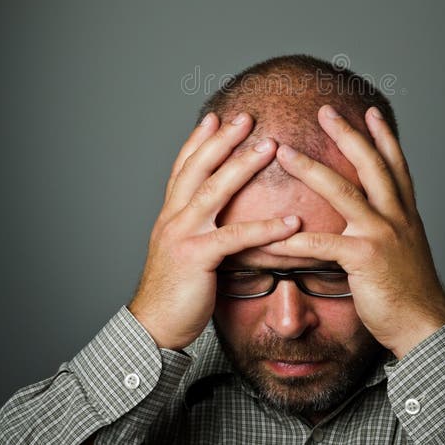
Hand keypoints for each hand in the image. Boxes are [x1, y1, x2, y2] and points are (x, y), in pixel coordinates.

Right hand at [128, 112, 300, 349]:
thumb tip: (218, 218)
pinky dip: (266, 228)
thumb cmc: (174, 292)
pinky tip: (291, 221)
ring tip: (271, 146)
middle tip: (247, 117)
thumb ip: (197, 229)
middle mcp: (173, 218)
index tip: (216, 117)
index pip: (184, 167)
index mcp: (170, 214)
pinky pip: (235, 236)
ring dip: (244, 165)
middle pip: (198, 168)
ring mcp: (182, 235)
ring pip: (214, 191)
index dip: (199, 141)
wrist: (153, 328)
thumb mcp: (182, 251)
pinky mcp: (196, 257)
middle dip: (223, 140)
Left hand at [263, 104, 444, 357]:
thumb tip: (377, 213)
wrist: (424, 325)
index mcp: (404, 212)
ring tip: (284, 153)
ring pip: (343, 192)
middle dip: (347, 135)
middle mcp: (396, 216)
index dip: (384, 136)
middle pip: (369, 165)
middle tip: (324, 110)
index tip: (371, 111)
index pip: (395, 164)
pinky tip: (271, 237)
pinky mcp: (365, 258)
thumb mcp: (406, 248)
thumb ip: (392, 225)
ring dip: (310, 169)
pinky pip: (322, 243)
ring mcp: (381, 234)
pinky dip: (294, 239)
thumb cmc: (410, 291)